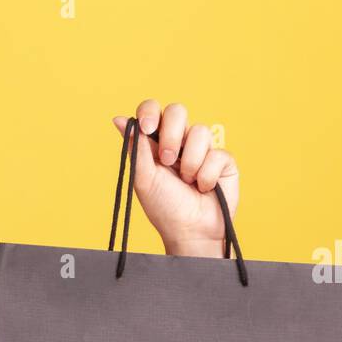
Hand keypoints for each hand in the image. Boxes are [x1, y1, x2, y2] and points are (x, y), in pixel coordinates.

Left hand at [111, 100, 239, 257]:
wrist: (190, 231)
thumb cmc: (164, 208)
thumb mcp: (143, 178)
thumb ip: (135, 148)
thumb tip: (118, 119)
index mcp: (156, 142)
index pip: (153, 110)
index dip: (150, 112)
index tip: (146, 127)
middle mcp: (179, 141)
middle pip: (178, 110)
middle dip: (170, 135)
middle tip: (166, 161)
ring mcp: (202, 149)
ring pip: (200, 131)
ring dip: (189, 162)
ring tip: (187, 182)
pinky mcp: (223, 159)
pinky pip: (217, 153)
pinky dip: (206, 175)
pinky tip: (203, 188)